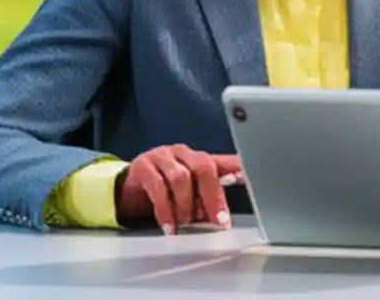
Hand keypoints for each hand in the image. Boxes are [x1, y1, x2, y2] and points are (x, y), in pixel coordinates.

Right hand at [115, 144, 241, 233]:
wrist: (129, 186)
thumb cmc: (166, 188)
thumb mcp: (190, 191)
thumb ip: (207, 198)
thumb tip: (220, 215)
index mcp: (199, 157)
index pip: (223, 161)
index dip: (238, 168)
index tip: (250, 178)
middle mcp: (183, 152)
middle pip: (203, 168)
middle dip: (213, 196)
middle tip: (219, 220)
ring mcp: (162, 156)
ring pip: (180, 177)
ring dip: (186, 204)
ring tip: (187, 222)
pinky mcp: (143, 167)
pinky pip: (157, 187)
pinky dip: (165, 210)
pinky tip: (170, 226)